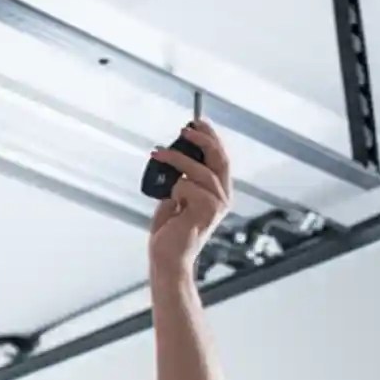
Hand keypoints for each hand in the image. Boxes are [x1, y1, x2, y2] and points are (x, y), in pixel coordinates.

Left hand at [148, 120, 232, 276]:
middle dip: (202, 139)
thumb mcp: (174, 198)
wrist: (168, 258)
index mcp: (218, 193)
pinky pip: (186, 186)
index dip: (211, 138)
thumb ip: (180, 179)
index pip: (220, 159)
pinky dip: (173, 187)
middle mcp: (222, 198)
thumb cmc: (170, 232)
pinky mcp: (206, 211)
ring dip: (176, 159)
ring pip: (200, 171)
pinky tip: (168, 199)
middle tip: (183, 129)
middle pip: (219, 159)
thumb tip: (173, 155)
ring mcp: (217, 205)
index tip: (197, 122)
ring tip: (157, 154)